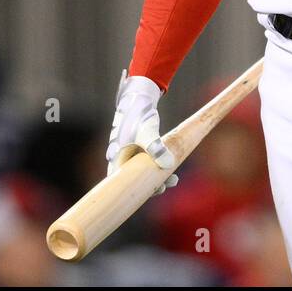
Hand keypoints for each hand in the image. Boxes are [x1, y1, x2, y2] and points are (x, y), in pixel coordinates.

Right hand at [106, 70, 178, 190]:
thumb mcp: (147, 132)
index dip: (135, 192)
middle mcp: (121, 159)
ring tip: (174, 179)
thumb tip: (169, 165)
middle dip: (151, 186)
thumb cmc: (138, 115)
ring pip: (142, 173)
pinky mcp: (138, 150)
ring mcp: (130, 155)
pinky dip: (157, 168)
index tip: (154, 192)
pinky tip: (171, 169)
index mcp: (117, 158)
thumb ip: (156, 148)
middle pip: (133, 181)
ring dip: (156, 178)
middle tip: (166, 186)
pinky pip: (147, 164)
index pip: (121, 183)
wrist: (139, 98)